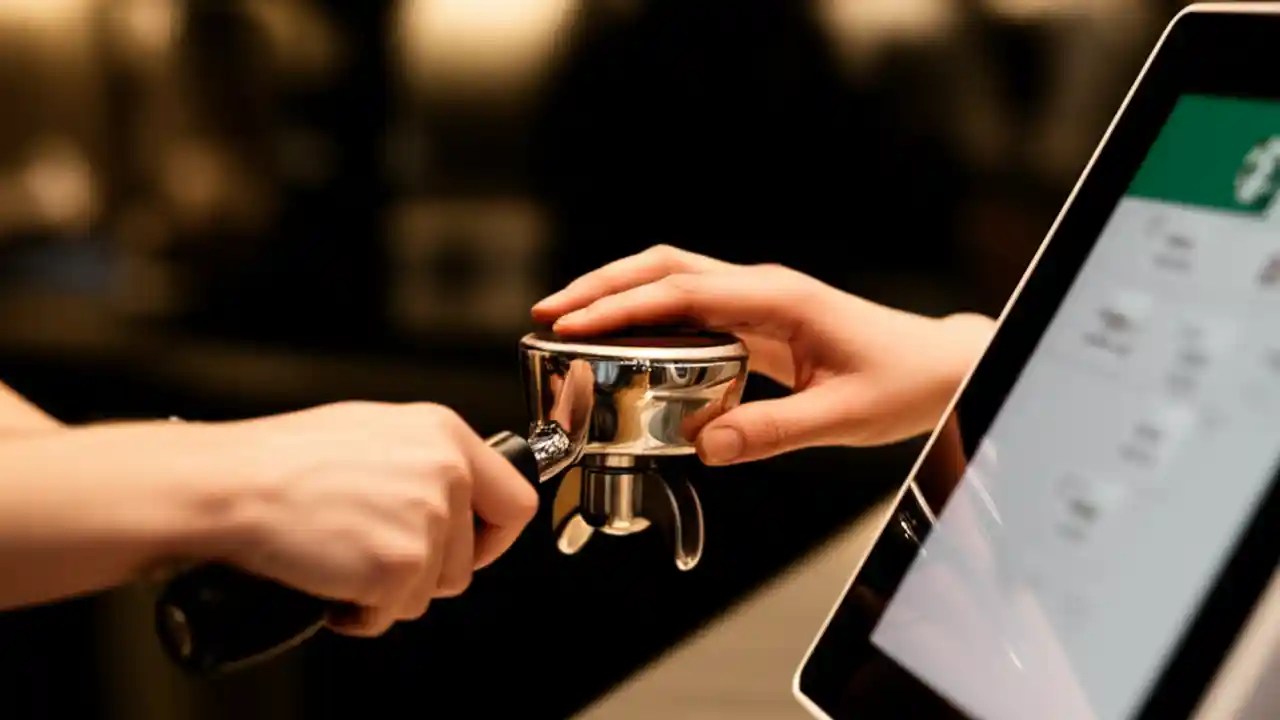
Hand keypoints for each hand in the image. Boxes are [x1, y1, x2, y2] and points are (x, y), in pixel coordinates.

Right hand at [202, 401, 538, 636]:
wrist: (234, 484)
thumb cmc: (284, 460)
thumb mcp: (373, 432)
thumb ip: (423, 460)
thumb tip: (451, 494)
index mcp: (444, 433)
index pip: (515, 500)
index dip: (492, 537)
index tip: (468, 549)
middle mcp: (447, 471)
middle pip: (470, 559)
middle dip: (426, 572)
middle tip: (375, 556)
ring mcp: (427, 518)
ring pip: (434, 590)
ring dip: (391, 591)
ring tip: (343, 559)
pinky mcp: (400, 564)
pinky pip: (394, 613)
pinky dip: (360, 613)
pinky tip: (329, 579)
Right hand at [532, 245, 994, 463]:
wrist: (939, 367)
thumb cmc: (903, 382)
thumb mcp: (843, 416)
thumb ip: (772, 431)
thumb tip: (703, 445)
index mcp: (778, 299)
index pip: (682, 293)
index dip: (621, 307)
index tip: (574, 325)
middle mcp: (762, 289)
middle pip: (664, 268)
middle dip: (603, 286)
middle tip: (550, 314)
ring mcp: (758, 301)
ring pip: (673, 281)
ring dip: (619, 294)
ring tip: (569, 322)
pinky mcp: (757, 320)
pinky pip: (690, 309)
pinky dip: (647, 318)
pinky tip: (623, 344)